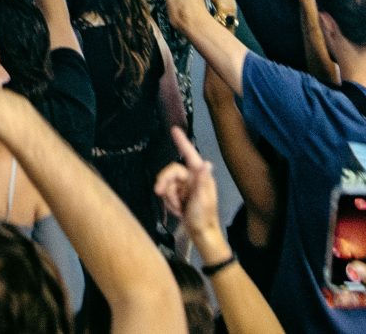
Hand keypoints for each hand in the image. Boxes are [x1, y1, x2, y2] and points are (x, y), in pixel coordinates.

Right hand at [152, 126, 223, 246]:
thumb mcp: (203, 200)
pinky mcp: (180, 195)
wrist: (201, 235)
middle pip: (171, 171)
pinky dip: (169, 201)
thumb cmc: (204, 217)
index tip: (174, 130)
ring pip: (167, 183)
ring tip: (177, 208)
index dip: (182, 142)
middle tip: (158, 192)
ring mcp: (186, 187)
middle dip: (164, 181)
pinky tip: (177, 210)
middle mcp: (193, 178)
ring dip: (168, 196)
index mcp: (200, 176)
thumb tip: (207, 163)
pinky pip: (167, 192)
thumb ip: (202, 181)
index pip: (190, 155)